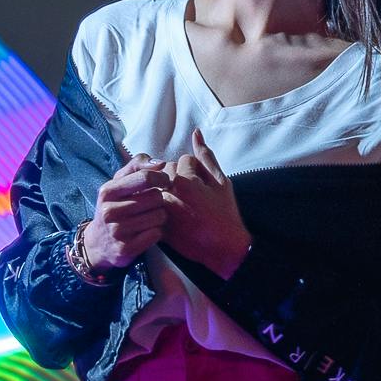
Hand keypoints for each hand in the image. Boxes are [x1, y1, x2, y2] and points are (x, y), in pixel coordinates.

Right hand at [80, 153, 172, 269]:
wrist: (97, 243)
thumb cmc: (114, 206)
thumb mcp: (118, 183)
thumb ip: (138, 166)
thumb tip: (160, 164)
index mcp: (108, 191)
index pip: (145, 178)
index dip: (161, 178)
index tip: (164, 182)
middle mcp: (110, 211)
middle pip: (156, 197)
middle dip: (159, 200)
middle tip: (151, 205)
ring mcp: (117, 231)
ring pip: (159, 216)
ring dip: (159, 216)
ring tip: (149, 218)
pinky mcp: (126, 249)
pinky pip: (156, 234)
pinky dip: (156, 232)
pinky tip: (147, 231)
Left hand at [155, 127, 252, 278]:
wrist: (224, 247)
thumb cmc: (225, 213)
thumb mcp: (221, 182)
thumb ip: (206, 156)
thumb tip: (195, 132)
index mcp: (185, 179)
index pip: (182, 160)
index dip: (194, 170)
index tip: (203, 184)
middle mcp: (169, 193)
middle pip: (166, 172)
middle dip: (179, 179)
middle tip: (194, 194)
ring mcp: (162, 211)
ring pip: (158, 189)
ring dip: (169, 193)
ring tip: (186, 205)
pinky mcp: (159, 226)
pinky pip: (155, 208)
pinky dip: (163, 209)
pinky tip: (179, 216)